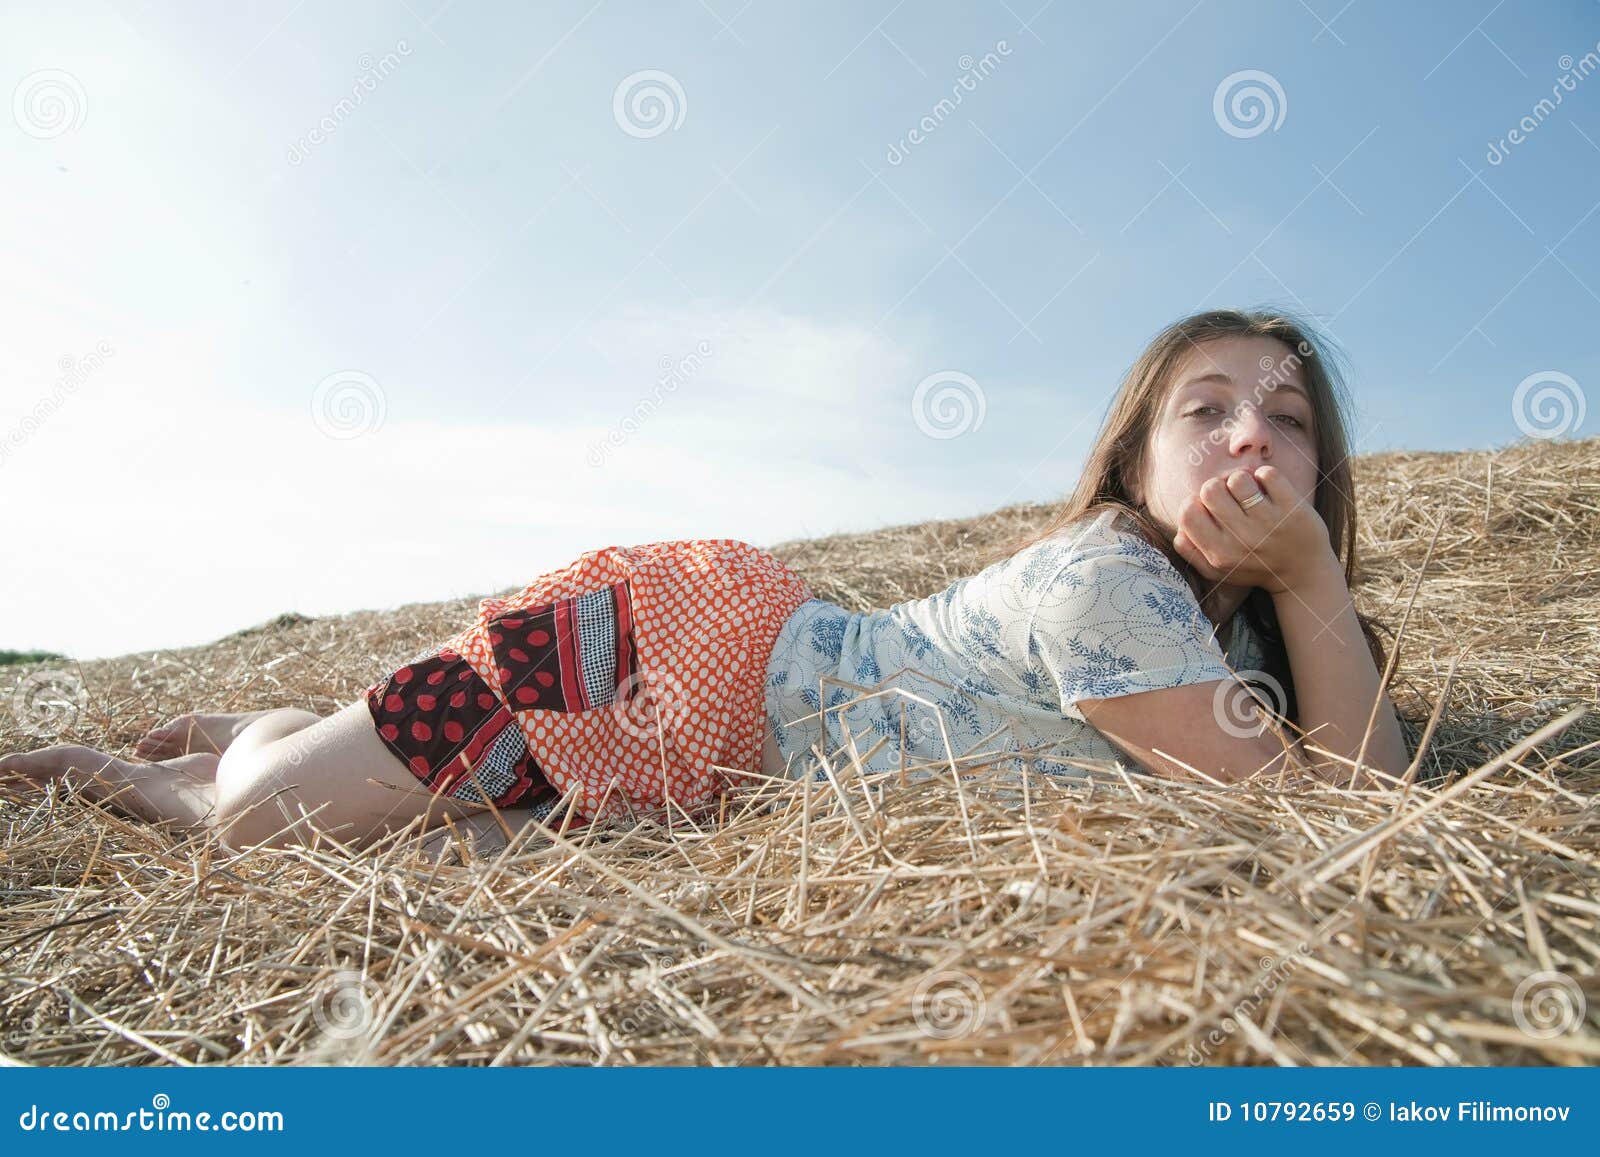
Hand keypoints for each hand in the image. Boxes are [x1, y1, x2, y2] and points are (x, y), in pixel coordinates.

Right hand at [1171, 465, 1337, 594]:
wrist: (1304, 573)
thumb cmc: (1254, 566)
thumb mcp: (1217, 570)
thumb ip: (1191, 552)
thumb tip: (1179, 529)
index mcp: (1219, 555)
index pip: (1187, 513)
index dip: (1195, 503)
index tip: (1208, 508)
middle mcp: (1242, 540)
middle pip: (1210, 490)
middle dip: (1217, 487)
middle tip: (1230, 497)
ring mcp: (1269, 524)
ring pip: (1238, 479)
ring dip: (1241, 479)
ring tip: (1249, 492)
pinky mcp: (1293, 509)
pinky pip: (1268, 474)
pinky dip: (1265, 475)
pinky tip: (1268, 489)